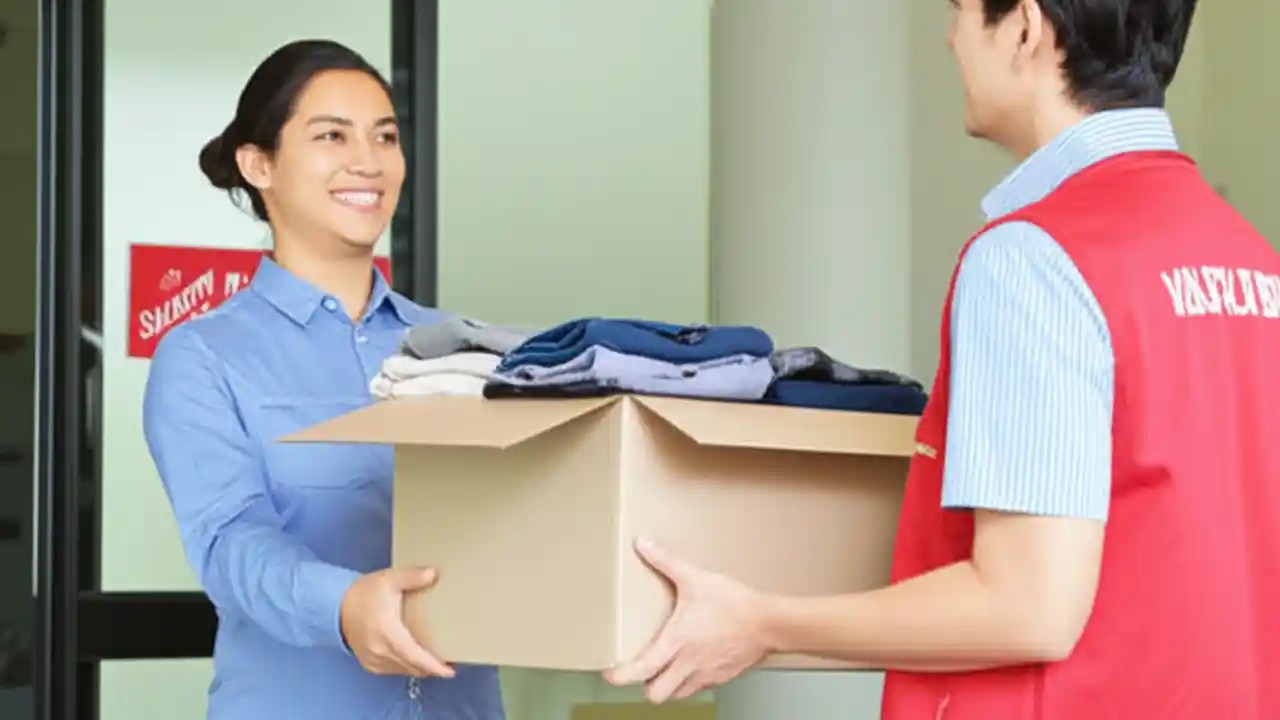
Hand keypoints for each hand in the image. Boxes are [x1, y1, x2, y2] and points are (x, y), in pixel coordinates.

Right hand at [340, 566, 454, 678]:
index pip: (414, 656)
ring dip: (419, 668)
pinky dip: (406, 667)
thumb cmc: (362, 594)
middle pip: (412, 667)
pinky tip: (415, 659)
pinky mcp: (370, 663)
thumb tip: (433, 574)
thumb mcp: (388, 580)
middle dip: (432, 668)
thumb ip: (412, 577)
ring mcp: (374, 660)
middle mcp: (380, 651)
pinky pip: (393, 670)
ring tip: (435, 660)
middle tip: (448, 662)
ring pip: (404, 670)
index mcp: (387, 632)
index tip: (448, 671)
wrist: (336, 606)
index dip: (433, 666)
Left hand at [605, 537, 768, 702]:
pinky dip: (690, 681)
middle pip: (657, 694)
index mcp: (677, 642)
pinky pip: (700, 688)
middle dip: (646, 686)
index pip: (642, 670)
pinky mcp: (723, 676)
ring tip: (665, 669)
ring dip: (668, 686)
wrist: (768, 622)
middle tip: (642, 671)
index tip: (611, 674)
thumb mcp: (695, 577)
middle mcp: (689, 664)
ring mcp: (706, 674)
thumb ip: (666, 561)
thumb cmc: (733, 603)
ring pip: (678, 694)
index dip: (622, 676)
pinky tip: (692, 664)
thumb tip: (643, 544)